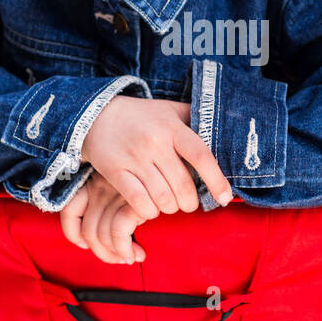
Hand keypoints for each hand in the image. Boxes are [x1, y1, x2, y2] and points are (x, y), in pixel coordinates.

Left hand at [60, 172, 147, 263]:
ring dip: (115, 255)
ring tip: (132, 257)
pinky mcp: (132, 200)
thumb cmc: (156, 179)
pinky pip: (118, 232)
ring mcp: (116, 192)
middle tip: (121, 259)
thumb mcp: (129, 189)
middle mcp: (102, 184)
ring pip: (101, 235)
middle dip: (102, 253)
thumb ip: (113, 205)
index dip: (73, 233)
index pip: (70, 210)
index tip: (86, 245)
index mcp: (96, 179)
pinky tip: (137, 254)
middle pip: (88, 229)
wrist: (184, 162)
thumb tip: (94, 242)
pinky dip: (124, 249)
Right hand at [79, 96, 231, 219]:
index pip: (200, 156)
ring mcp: (133, 157)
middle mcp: (154, 141)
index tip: (225, 198)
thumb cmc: (141, 116)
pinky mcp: (114, 170)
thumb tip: (226, 129)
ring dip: (170, 208)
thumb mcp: (169, 109)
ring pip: (162, 197)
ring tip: (169, 205)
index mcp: (172, 126)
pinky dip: (148, 211)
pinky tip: (150, 208)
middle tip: (188, 204)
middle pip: (182, 185)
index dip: (216, 180)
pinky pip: (138, 200)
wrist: (96, 114)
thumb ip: (194, 118)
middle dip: (189, 202)